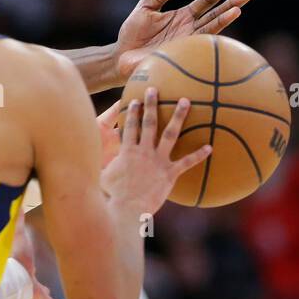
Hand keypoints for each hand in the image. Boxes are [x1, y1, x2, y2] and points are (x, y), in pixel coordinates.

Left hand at [11, 223, 66, 298]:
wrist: (13, 275)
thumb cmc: (14, 255)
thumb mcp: (19, 234)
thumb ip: (18, 220)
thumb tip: (18, 204)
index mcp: (23, 266)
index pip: (28, 266)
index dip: (30, 266)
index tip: (31, 265)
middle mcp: (27, 279)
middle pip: (34, 282)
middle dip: (39, 285)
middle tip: (44, 286)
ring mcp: (33, 290)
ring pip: (40, 294)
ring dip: (46, 297)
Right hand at [101, 89, 211, 216]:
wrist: (127, 207)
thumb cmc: (112, 195)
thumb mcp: (102, 177)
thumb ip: (103, 166)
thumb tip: (88, 163)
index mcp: (127, 151)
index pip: (129, 126)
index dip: (131, 112)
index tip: (135, 100)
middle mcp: (143, 151)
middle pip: (149, 123)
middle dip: (151, 105)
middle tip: (154, 90)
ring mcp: (158, 161)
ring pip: (170, 134)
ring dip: (178, 116)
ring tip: (186, 101)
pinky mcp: (169, 173)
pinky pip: (187, 162)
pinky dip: (198, 155)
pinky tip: (209, 147)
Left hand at [114, 0, 252, 78]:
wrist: (122, 55)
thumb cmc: (133, 31)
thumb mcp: (148, 5)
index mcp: (183, 15)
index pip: (208, 0)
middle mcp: (190, 27)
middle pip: (216, 12)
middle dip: (233, 2)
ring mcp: (187, 39)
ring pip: (212, 25)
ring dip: (226, 17)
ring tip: (240, 7)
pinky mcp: (182, 49)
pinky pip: (200, 39)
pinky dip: (210, 32)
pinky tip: (220, 24)